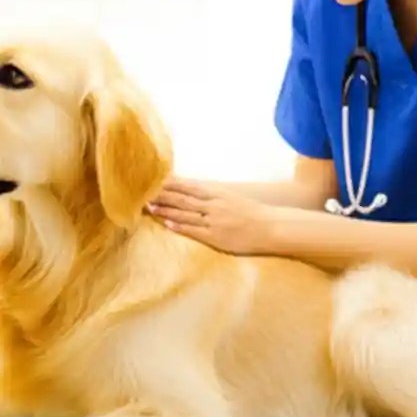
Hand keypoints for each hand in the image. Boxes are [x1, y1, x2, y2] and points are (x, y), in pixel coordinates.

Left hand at [147, 178, 275, 254]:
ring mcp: (215, 221)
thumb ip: (215, 197)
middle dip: (162, 195)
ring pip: (185, 213)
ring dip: (166, 210)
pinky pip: (195, 231)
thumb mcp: (234, 199)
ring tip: (150, 206)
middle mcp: (214, 205)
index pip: (189, 186)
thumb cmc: (254, 214)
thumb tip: (196, 194)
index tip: (153, 180)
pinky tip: (167, 224)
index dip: (170, 183)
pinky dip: (180, 226)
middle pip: (182, 198)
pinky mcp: (217, 237)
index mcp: (218, 194)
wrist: (273, 228)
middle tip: (143, 192)